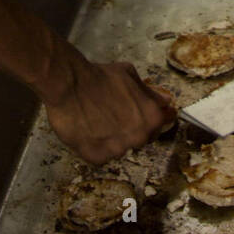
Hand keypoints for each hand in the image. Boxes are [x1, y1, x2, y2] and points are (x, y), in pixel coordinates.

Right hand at [45, 58, 176, 164]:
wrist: (69, 84)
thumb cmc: (99, 76)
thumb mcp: (130, 75)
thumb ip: (150, 93)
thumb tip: (165, 101)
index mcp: (152, 117)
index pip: (164, 121)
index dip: (152, 115)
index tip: (143, 112)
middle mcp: (139, 137)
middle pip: (142, 136)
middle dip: (132, 126)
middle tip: (115, 113)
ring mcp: (118, 150)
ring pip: (121, 147)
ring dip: (114, 138)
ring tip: (98, 120)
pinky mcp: (97, 158)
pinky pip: (102, 155)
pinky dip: (96, 146)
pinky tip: (88, 130)